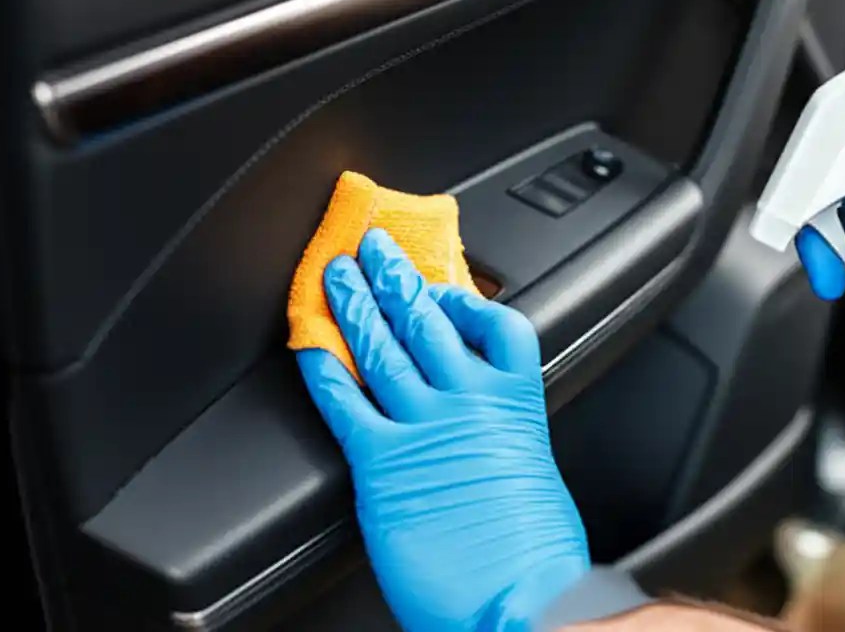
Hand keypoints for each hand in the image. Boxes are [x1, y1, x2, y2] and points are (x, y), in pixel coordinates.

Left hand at [295, 229, 588, 631]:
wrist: (519, 601)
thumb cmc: (535, 556)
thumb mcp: (534, 476)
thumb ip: (505, 439)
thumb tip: (488, 432)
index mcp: (515, 403)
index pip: (493, 323)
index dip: (464, 297)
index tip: (445, 286)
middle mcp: (468, 402)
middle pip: (426, 319)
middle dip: (395, 277)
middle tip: (374, 248)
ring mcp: (422, 427)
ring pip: (382, 344)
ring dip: (354, 303)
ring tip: (336, 275)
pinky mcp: (381, 462)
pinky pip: (344, 399)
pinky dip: (324, 367)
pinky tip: (309, 345)